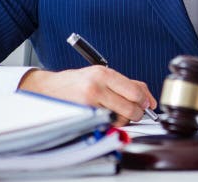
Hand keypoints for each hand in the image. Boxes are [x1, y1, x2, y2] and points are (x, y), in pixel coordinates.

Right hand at [18, 66, 157, 126]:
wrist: (48, 88)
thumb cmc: (77, 82)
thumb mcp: (102, 74)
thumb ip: (127, 84)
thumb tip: (149, 99)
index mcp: (104, 74)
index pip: (134, 91)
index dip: (144, 100)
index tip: (146, 104)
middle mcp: (96, 87)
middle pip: (130, 107)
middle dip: (137, 113)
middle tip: (135, 113)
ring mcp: (88, 103)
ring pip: (120, 119)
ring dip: (123, 120)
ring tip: (116, 113)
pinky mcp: (83, 117)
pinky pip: (106, 125)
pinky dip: (110, 124)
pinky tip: (105, 117)